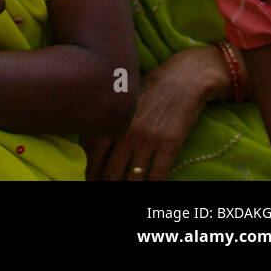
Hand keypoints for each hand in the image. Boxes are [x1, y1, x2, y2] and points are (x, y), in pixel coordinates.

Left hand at [85, 46, 221, 180]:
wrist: (182, 80)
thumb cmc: (150, 90)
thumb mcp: (124, 103)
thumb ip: (109, 123)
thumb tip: (89, 146)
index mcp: (112, 120)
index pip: (93, 154)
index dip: (90, 172)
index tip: (89, 180)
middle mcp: (127, 132)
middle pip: (111, 170)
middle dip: (107, 183)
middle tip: (103, 188)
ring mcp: (148, 139)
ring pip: (133, 177)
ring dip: (129, 187)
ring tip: (126, 190)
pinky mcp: (169, 144)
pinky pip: (157, 174)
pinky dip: (152, 185)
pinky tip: (149, 189)